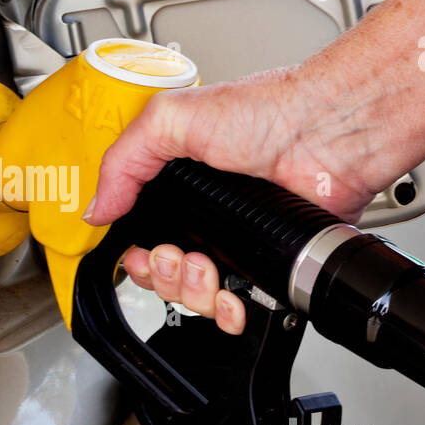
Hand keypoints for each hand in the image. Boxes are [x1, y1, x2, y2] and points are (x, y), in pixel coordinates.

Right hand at [86, 0, 424, 334]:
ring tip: (205, 269)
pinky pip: (242, 308)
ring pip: (197, 297)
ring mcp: (240, 243)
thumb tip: (94, 209)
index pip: (140, 234)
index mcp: (181, 183)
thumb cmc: (271, 111)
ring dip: (193, 292)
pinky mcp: (271, 267)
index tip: (138, 253)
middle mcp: (209, 214)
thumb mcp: (170, 119)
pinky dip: (231, 313)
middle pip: (163, 273)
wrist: (330, 134)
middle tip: (176, 255)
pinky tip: (233, 299)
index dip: (134, 253)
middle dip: (162, 274)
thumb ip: (122, 162)